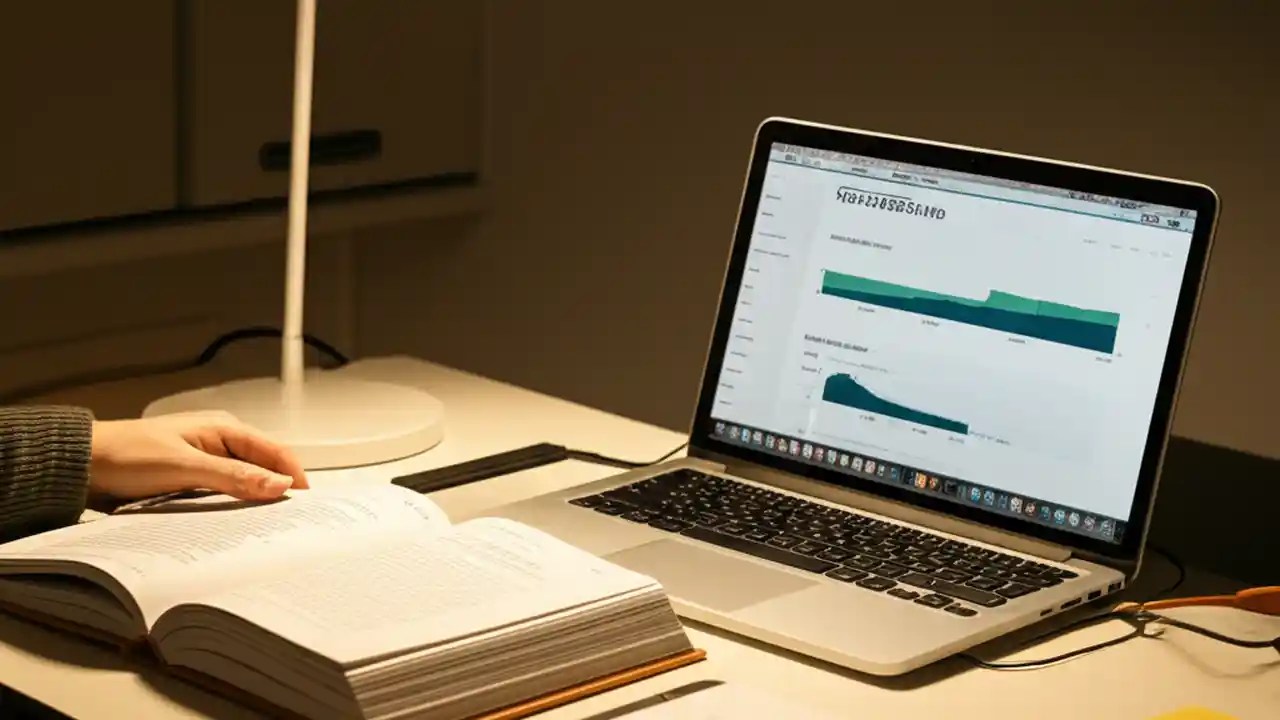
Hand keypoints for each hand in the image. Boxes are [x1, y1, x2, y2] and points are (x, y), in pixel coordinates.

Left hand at [89, 411, 308, 500]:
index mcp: (225, 428)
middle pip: (264, 467)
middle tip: (291, 520)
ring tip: (268, 525)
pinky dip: (234, 506)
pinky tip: (237, 522)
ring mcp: (207, 461)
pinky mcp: (192, 479)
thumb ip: (234, 477)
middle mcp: (221, 442)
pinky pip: (224, 493)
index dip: (295, 476)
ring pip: (245, 482)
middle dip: (278, 490)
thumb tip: (280, 486)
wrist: (83, 464)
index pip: (276, 451)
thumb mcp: (186, 467)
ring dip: (255, 500)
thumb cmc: (129, 456)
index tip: (308, 505)